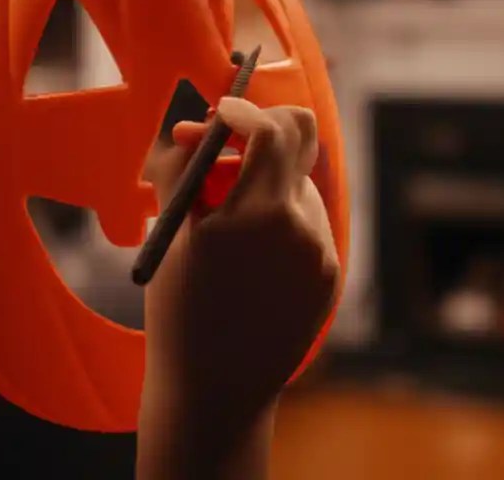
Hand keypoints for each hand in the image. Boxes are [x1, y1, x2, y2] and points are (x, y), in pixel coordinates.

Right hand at [138, 97, 339, 479]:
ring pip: (299, 188)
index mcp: (255, 215)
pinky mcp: (330, 275)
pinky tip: (249, 258)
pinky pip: (307, 226)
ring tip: (226, 224)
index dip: (244, 113)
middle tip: (227, 148)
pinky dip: (280, 222)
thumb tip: (196, 130)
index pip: (272, 130)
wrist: (216, 391)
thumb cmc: (180, 311)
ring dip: (267, 185)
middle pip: (299, 145)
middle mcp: (300, 228)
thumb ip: (184, 172)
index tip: (220, 115)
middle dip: (263, 136)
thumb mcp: (173, 235)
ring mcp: (321, 253)